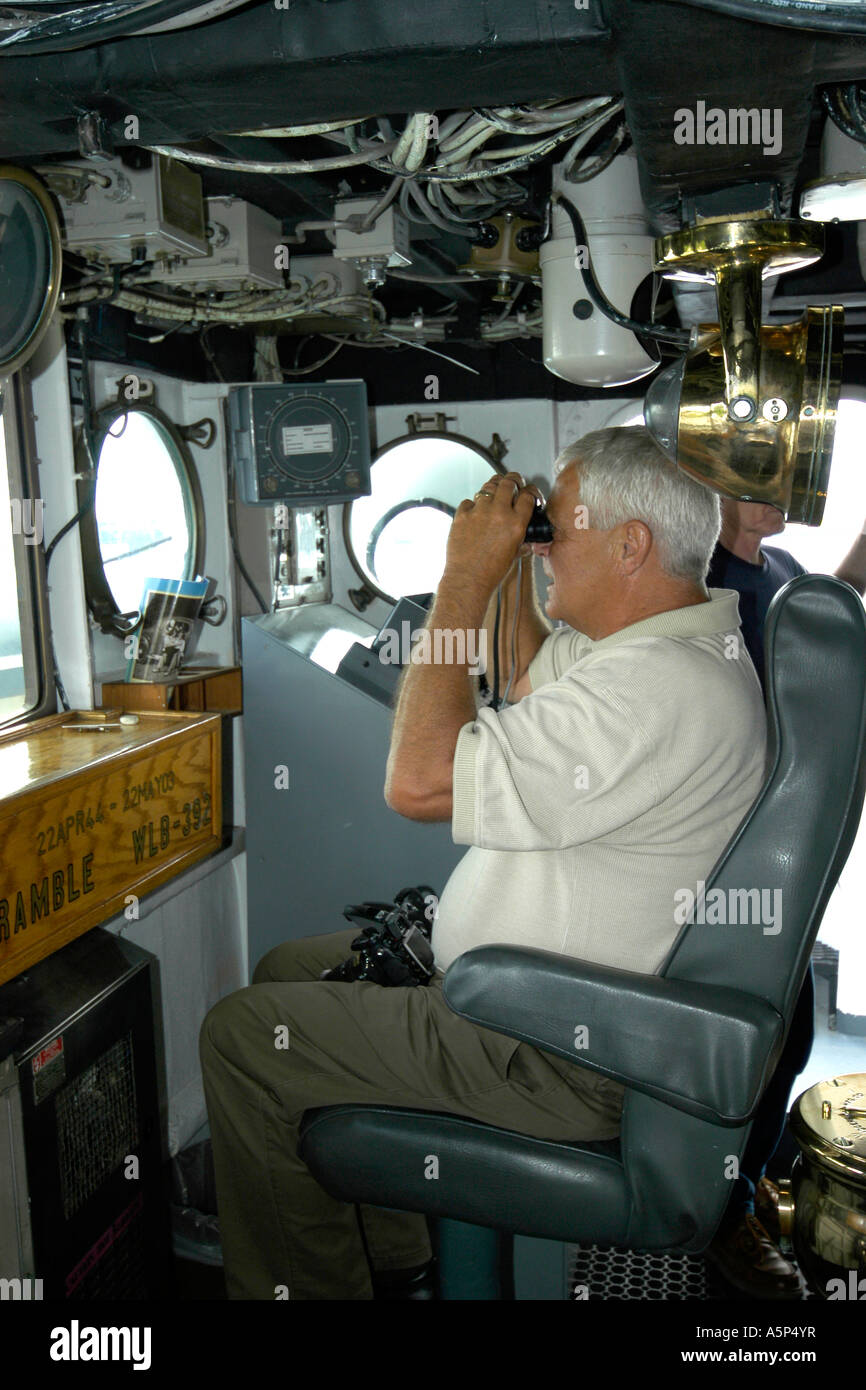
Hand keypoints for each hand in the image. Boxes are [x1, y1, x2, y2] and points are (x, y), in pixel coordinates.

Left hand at [443, 472, 539, 597]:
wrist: (468, 579)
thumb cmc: (491, 572)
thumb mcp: (514, 555)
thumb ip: (521, 542)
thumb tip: (526, 540)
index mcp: (516, 523)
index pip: (528, 495)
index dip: (530, 491)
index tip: (528, 492)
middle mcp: (499, 513)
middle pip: (508, 482)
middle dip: (513, 479)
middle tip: (513, 482)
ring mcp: (479, 512)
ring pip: (489, 486)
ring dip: (494, 487)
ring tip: (495, 490)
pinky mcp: (462, 515)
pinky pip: (468, 501)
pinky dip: (472, 504)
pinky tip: (475, 512)